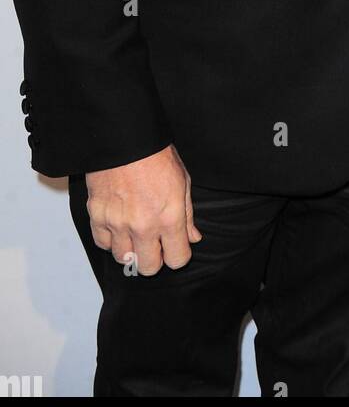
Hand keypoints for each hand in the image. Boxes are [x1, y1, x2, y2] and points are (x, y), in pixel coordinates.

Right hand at [84, 144, 201, 275]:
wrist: (124, 138)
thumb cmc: (155, 155)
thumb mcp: (182, 181)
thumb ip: (187, 215)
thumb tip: (192, 237)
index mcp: (169, 218)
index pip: (177, 260)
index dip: (178, 255)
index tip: (176, 246)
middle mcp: (143, 226)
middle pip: (149, 267)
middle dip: (155, 259)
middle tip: (155, 244)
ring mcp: (118, 223)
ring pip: (124, 259)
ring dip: (131, 250)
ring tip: (136, 234)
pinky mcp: (97, 217)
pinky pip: (103, 244)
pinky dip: (111, 239)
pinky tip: (119, 226)